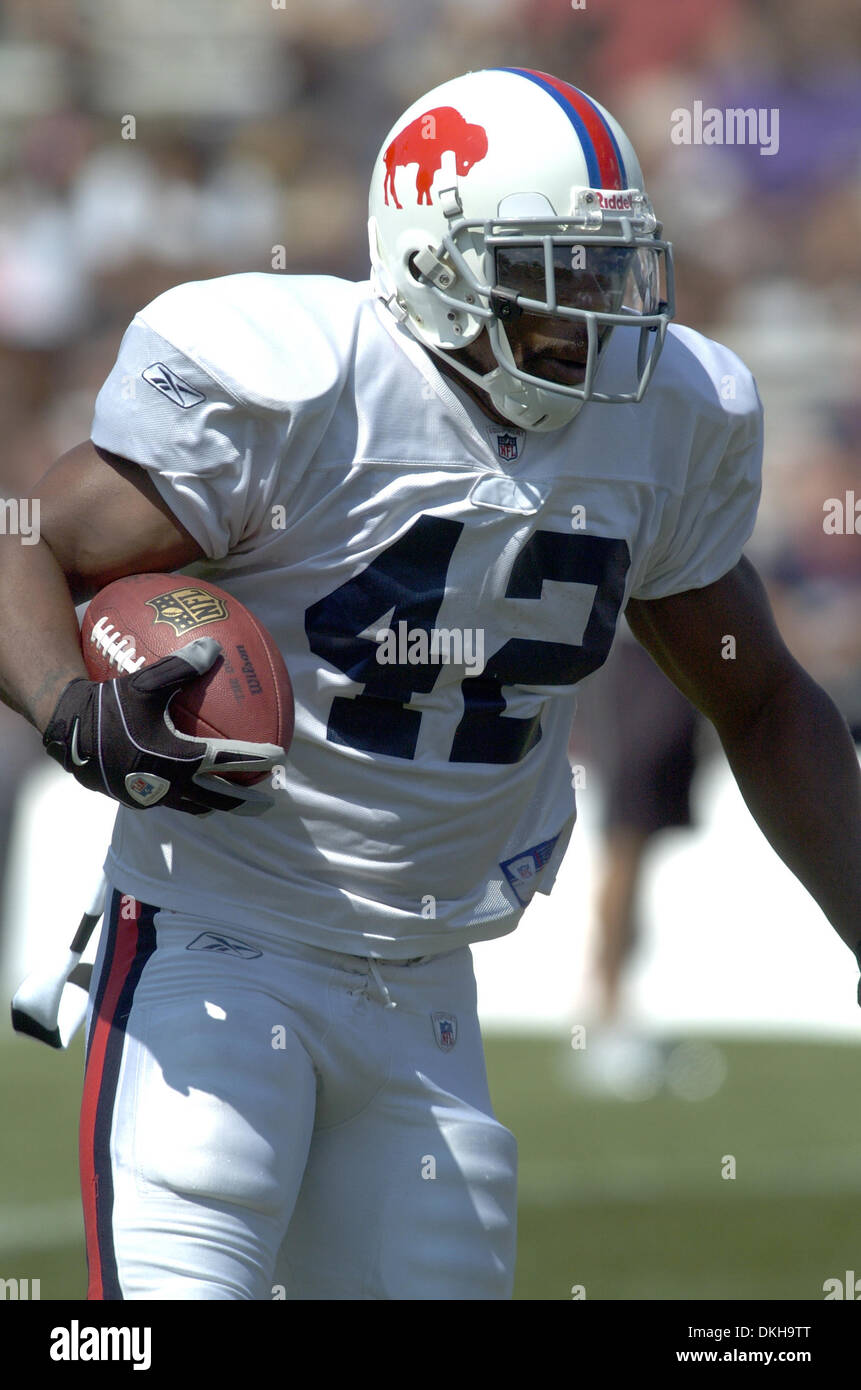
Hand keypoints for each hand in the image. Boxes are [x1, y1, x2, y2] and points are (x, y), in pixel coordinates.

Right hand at [42, 636, 283, 815]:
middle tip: (266, 801)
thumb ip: (180, 666)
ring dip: (215, 803)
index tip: (280, 756)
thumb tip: (214, 646)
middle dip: (243, 801)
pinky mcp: (135, 798)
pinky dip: (189, 797)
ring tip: (232, 800)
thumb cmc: (107, 703)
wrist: (67, 732)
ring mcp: (150, 796)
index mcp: (175, 758)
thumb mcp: (144, 681)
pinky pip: (171, 801)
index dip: (255, 758)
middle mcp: (166, 784)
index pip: (226, 760)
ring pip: (193, 806)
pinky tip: (189, 785)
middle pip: (215, 798)